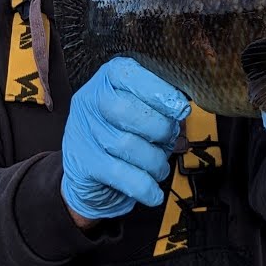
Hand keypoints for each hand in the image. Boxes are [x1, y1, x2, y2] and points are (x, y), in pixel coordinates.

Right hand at [61, 58, 189, 220]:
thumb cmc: (124, 134)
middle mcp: (90, 101)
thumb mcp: (143, 110)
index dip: (158, 91)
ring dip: (154, 160)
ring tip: (160, 166)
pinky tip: (153, 191)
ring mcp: (82, 132)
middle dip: (158, 128)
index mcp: (108, 79)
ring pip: (125, 144)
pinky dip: (144, 185)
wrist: (92, 175)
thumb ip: (161, 105)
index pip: (129, 74)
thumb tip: (182, 110)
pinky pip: (119, 174)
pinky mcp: (83, 163)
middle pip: (125, 109)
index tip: (180, 107)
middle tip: (170, 139)